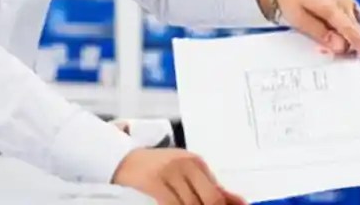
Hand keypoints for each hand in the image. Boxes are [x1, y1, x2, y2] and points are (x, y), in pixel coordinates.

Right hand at [111, 148, 247, 204]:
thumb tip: (239, 202)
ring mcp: (169, 172)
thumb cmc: (154, 169)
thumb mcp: (183, 174)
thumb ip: (209, 188)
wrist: (119, 158)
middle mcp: (185, 165)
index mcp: (196, 163)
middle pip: (210, 200)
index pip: (219, 194)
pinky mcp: (153, 181)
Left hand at [275, 0, 359, 58]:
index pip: (352, 31)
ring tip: (322, 32)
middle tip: (324, 47)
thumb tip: (341, 47)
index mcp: (330, 6)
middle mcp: (343, 2)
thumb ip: (320, 33)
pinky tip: (332, 28)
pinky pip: (352, 19)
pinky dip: (347, 28)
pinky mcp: (346, 0)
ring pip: (354, 26)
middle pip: (356, 31)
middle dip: (347, 45)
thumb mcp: (298, 18)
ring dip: (346, 37)